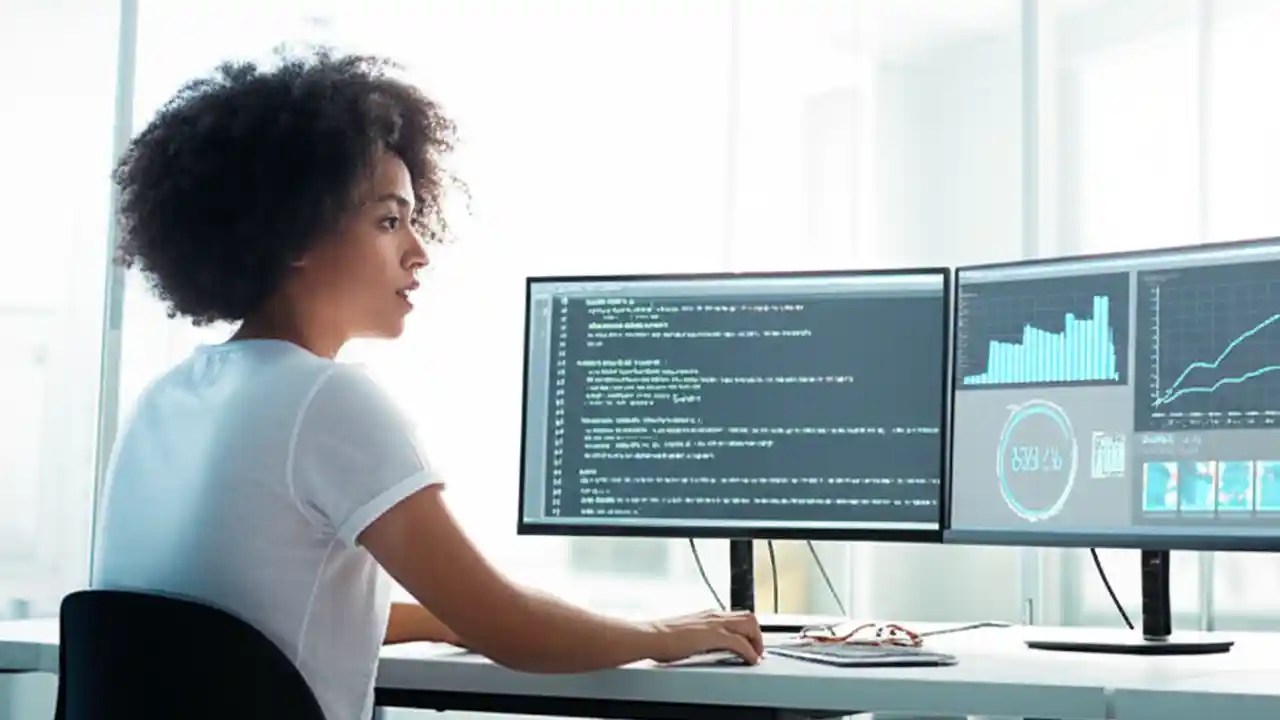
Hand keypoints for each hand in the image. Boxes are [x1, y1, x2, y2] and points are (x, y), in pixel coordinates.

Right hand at [644, 609, 763, 664]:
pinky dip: (750, 652)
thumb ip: (699, 637)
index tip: (750, 643)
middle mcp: (714, 615)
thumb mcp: (686, 633)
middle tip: (756, 651)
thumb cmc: (662, 637)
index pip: (737, 616)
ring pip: (749, 624)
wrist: (651, 636)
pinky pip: (741, 642)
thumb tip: (703, 647)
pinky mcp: (714, 635)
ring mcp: (715, 623)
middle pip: (748, 617)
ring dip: (757, 641)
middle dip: (757, 634)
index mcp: (708, 615)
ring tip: (755, 656)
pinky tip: (750, 660)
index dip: (748, 630)